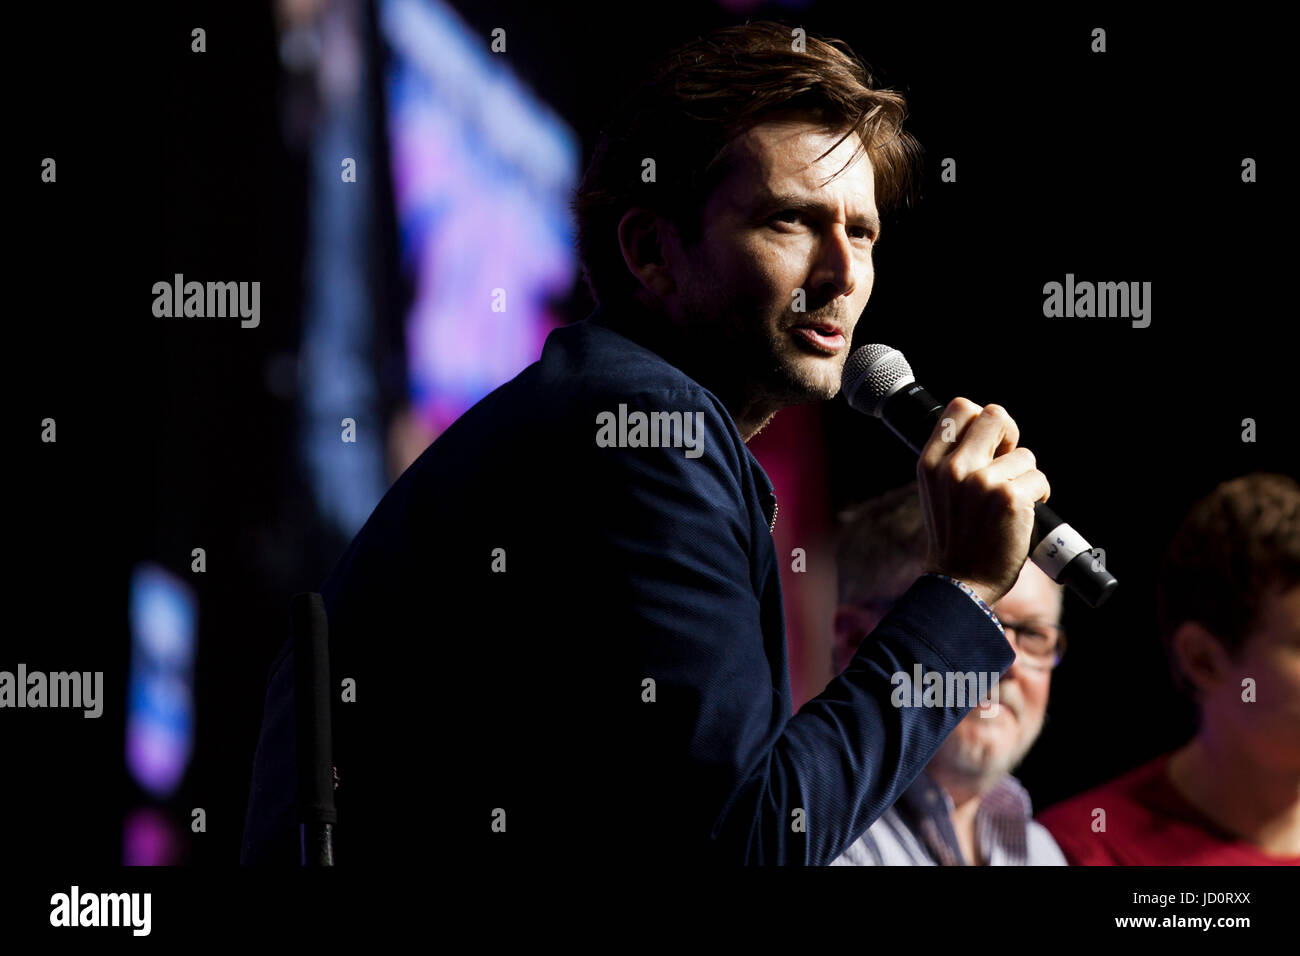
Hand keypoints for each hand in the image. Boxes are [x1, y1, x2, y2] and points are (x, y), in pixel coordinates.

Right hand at [917, 398, 1050, 606]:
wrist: (960, 581)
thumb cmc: (955, 535)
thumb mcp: (937, 490)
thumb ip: (953, 458)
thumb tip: (990, 428)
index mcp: (930, 463)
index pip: (960, 408)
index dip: (982, 421)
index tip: (988, 445)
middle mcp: (953, 468)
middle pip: (996, 416)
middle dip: (1010, 435)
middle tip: (1008, 463)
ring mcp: (982, 482)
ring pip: (1024, 454)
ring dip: (1025, 476)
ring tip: (1009, 502)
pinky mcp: (1010, 498)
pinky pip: (1038, 477)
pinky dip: (1039, 494)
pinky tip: (1023, 512)